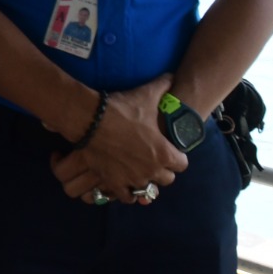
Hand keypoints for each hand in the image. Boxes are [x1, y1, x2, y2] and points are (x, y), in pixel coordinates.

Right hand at [50, 75, 186, 204]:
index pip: (182, 164)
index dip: (176, 157)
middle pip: (167, 179)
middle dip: (162, 170)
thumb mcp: (146, 95)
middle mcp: (152, 170)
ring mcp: (132, 179)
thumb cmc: (123, 109)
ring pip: (147, 189)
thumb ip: (163, 87)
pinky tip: (125, 183)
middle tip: (152, 158)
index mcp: (164, 153)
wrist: (91, 120)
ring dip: (145, 181)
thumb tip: (173, 76)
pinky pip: (126, 197)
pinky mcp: (114, 182)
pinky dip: (127, 192)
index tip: (168, 149)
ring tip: (138, 171)